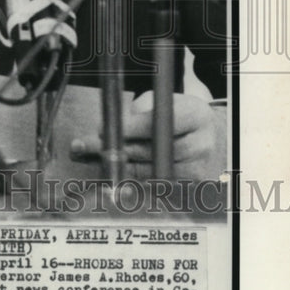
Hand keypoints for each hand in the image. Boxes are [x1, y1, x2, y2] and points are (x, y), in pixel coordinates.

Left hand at [70, 93, 226, 181]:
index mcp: (195, 116)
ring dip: (113, 165)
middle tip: (82, 146)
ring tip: (86, 157)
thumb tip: (106, 128)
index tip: (101, 130)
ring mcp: (195, 169)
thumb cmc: (177, 114)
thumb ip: (137, 112)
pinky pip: (151, 183)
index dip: (127, 128)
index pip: (157, 123)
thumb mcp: (161, 102)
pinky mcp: (186, 187)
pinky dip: (127, 176)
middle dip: (112, 148)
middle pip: (148, 150)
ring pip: (146, 170)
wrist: (207, 136)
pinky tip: (106, 170)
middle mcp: (200, 145)